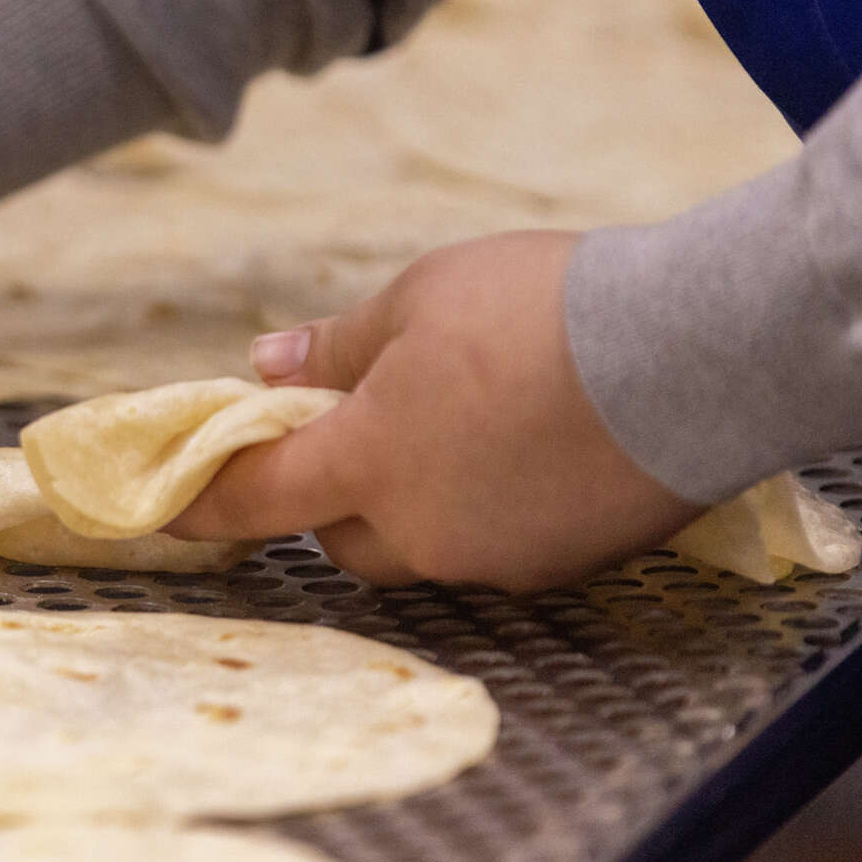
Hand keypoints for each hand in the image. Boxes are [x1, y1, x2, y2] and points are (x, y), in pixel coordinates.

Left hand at [163, 230, 698, 591]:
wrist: (702, 352)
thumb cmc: (543, 309)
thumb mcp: (418, 299)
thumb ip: (334, 348)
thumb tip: (264, 367)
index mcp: (368, 465)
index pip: (254, 500)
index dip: (199, 502)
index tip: (159, 502)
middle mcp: (425, 532)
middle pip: (343, 533)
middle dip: (333, 489)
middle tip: (361, 416)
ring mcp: (501, 558)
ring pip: (421, 545)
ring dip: (411, 500)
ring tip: (458, 419)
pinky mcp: (568, 562)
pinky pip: (494, 544)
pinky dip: (485, 504)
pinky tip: (526, 442)